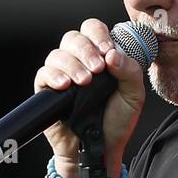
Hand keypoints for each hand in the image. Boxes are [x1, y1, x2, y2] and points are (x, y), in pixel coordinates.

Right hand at [36, 19, 146, 177]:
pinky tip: (65, 85)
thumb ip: (130, 71)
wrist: (103, 148)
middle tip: (97, 69)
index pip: (93, 30)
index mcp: (100, 56)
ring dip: (72, 64)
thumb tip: (113, 53)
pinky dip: (53, 76)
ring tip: (85, 82)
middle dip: (85, 49)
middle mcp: (79, 61)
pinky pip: (43, 74)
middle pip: (72, 38)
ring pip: (57, 54)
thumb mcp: (133, 95)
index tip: (107, 51)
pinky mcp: (47, 91)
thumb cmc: (117, 121)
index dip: (98, 34)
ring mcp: (62, 75)